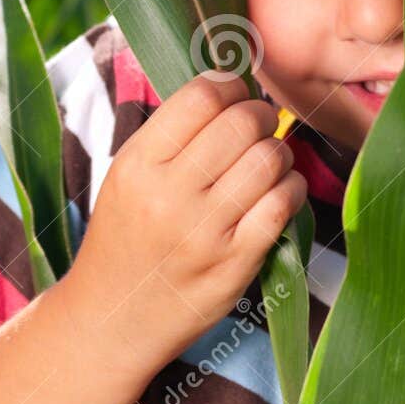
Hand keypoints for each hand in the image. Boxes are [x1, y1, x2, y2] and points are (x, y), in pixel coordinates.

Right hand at [60, 71, 307, 378]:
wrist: (113, 318)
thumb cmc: (126, 238)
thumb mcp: (127, 178)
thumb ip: (171, 135)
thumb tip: (231, 84)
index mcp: (138, 165)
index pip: (201, 96)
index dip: (231, 85)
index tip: (236, 94)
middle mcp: (169, 196)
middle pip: (242, 123)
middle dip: (260, 115)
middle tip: (258, 125)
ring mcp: (204, 233)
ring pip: (270, 160)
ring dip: (279, 152)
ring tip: (267, 162)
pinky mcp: (234, 265)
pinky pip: (283, 205)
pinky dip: (291, 189)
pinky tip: (278, 191)